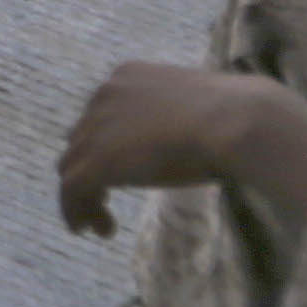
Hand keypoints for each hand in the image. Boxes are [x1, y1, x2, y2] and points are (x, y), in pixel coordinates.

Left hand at [55, 60, 306, 239]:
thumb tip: (189, 135)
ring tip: (102, 224)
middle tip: (107, 199)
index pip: (101, 113)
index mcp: (128, 77)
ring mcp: (96, 128)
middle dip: (92, 169)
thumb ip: (177, 118)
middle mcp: (105, 95)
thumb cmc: (234, 115)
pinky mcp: (97, 161)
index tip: (121, 168)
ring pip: (73, 167)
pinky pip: (71, 191)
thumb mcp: (197, 108)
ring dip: (83, 197)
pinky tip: (88, 230)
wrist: (235, 121)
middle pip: (81, 139)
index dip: (104, 143)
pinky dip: (74, 211)